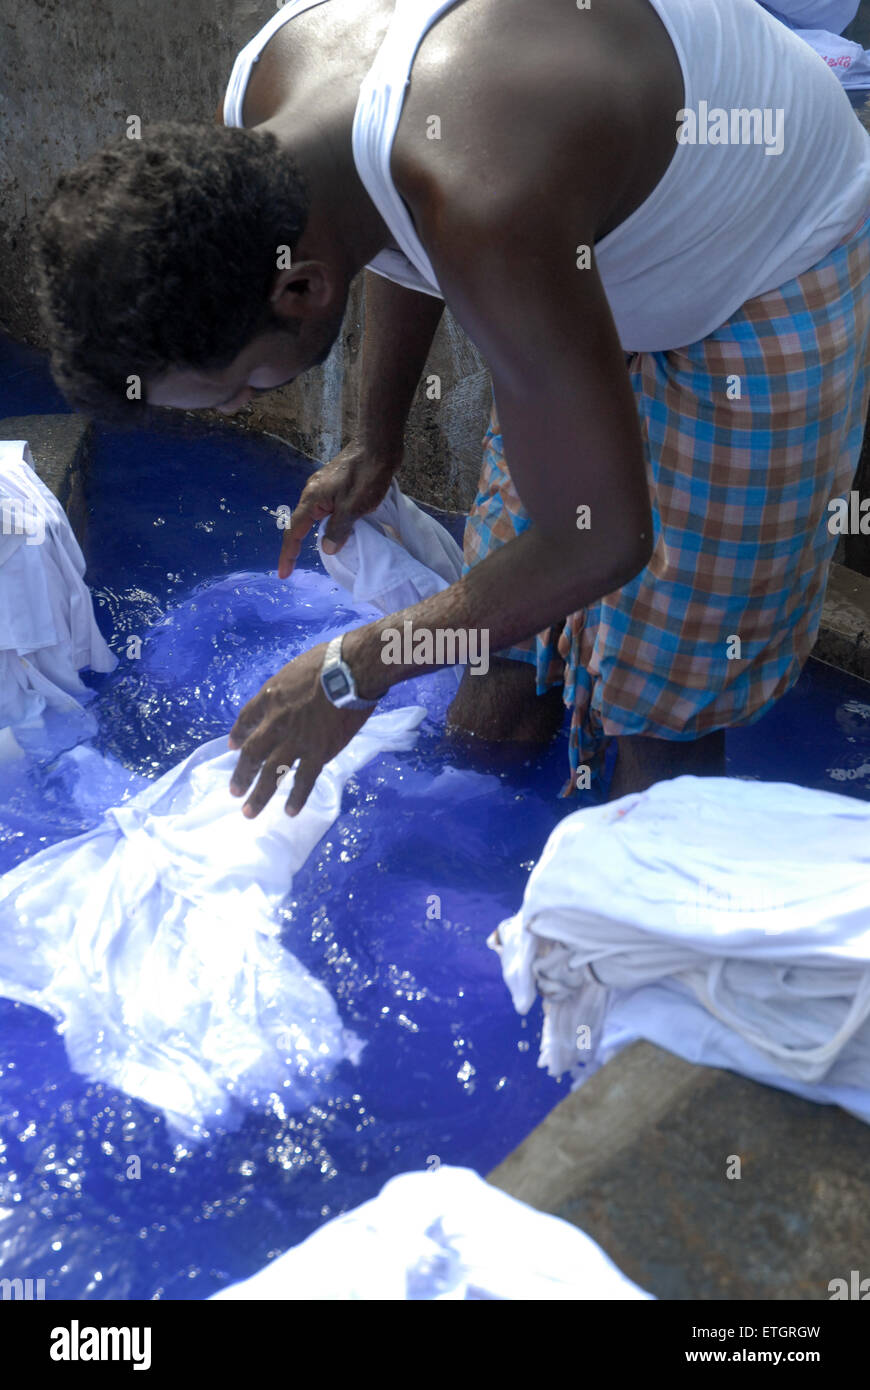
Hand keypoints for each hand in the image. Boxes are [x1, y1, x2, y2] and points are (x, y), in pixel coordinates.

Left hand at [228, 642, 375, 817]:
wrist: (350, 671)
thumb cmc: (328, 660)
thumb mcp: (295, 669)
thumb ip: (288, 687)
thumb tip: (291, 694)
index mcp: (270, 697)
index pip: (246, 719)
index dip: (238, 734)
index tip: (232, 746)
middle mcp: (275, 723)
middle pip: (252, 753)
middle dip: (241, 774)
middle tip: (233, 792)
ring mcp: (296, 741)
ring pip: (272, 773)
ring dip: (259, 795)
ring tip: (248, 812)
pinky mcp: (318, 753)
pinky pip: (304, 780)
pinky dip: (296, 797)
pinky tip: (289, 812)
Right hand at [278, 440, 400, 578]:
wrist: (378, 445)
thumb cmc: (367, 475)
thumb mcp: (354, 508)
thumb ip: (339, 530)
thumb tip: (327, 549)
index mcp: (312, 499)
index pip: (294, 531)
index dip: (288, 554)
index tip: (284, 574)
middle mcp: (312, 492)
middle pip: (301, 523)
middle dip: (297, 545)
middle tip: (296, 567)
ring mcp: (323, 487)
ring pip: (314, 516)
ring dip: (315, 533)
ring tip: (317, 552)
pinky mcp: (335, 484)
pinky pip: (325, 508)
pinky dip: (326, 522)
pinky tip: (335, 529)